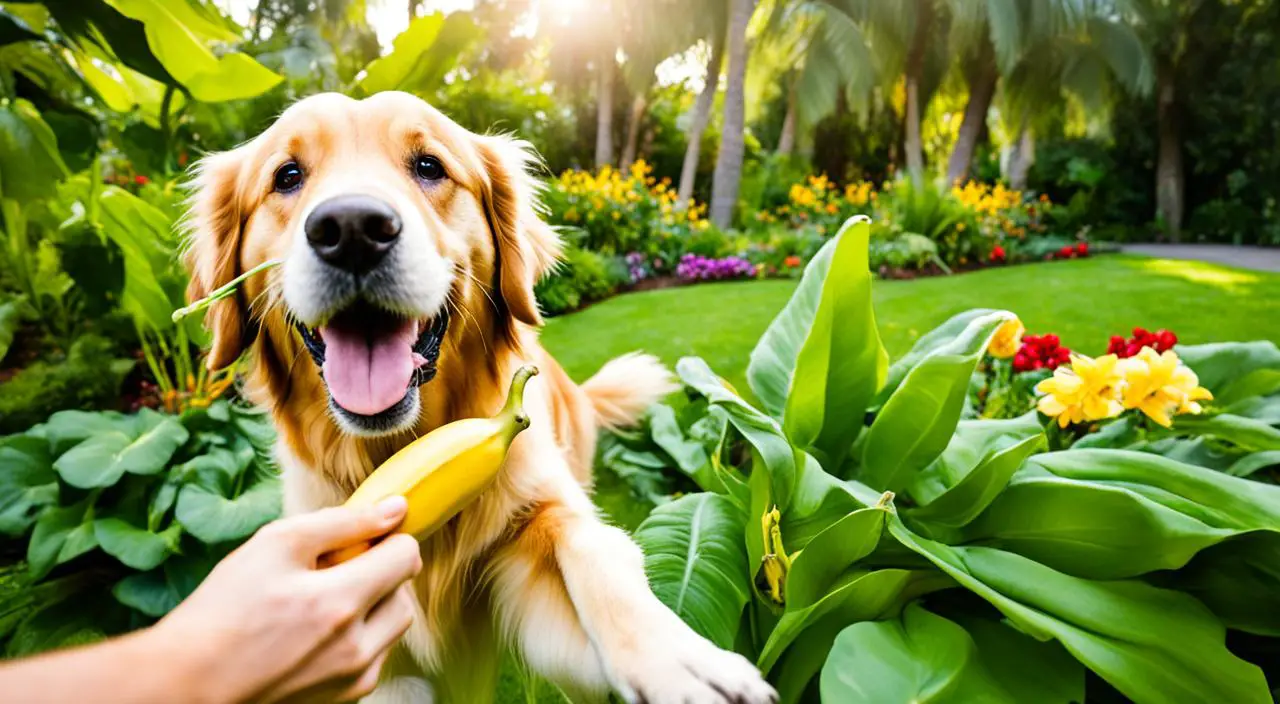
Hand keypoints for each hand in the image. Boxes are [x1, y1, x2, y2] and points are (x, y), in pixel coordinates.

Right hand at [154, 496, 421, 703]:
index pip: (407, 557)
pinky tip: (318, 632)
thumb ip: (343, 522)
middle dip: (383, 575)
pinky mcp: (346, 698)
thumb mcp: (275, 545)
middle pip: (406, 595)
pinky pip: (375, 656)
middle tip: (338, 570)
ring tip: (323, 602)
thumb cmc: (224, 610)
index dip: (389, 539)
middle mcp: (356, 648)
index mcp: (339, 603)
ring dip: (374, 607)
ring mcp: (353, 679)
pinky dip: (359, 637)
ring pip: (394, 628)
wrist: (189, 682)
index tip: (366, 538)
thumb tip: (395, 508)